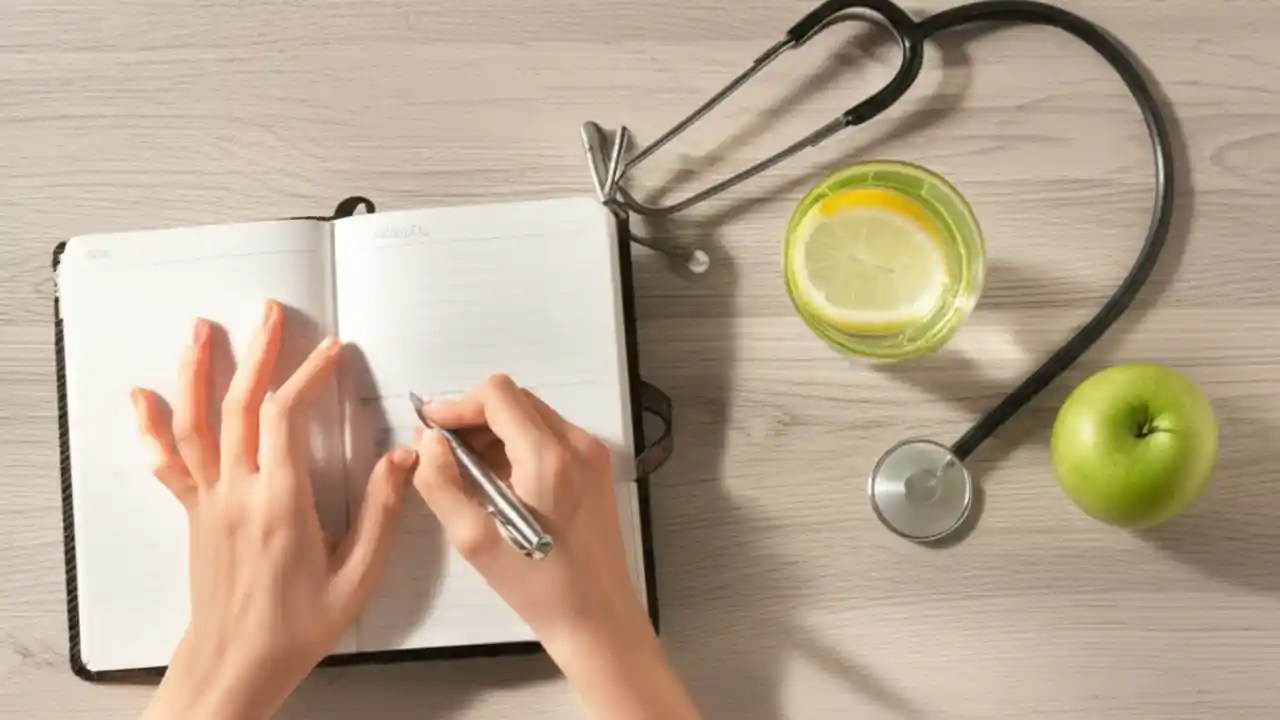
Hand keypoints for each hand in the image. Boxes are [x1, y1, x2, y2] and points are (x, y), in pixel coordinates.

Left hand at [133, 301, 416, 719]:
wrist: (237, 662)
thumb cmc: (296, 627)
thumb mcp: (357, 575)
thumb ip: (382, 512)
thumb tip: (404, 458)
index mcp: (280, 503)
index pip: (284, 417)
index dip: (306, 375)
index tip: (330, 351)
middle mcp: (237, 494)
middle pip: (238, 405)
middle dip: (258, 354)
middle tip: (271, 315)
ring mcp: (209, 501)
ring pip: (194, 424)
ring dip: (198, 371)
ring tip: (204, 331)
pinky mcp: (195, 513)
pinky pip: (170, 461)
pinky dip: (153, 426)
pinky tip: (144, 397)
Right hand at [413, 374, 699, 719]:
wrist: (597, 617)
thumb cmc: (537, 587)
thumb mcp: (474, 539)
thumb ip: (441, 483)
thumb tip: (428, 441)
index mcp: (549, 458)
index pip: (498, 394)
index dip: (458, 405)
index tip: (432, 431)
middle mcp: (577, 445)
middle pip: (515, 400)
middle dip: (474, 418)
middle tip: (443, 453)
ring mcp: (592, 454)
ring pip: (532, 415)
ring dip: (494, 431)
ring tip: (466, 470)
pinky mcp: (596, 468)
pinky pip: (549, 437)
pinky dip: (518, 445)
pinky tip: (497, 480)